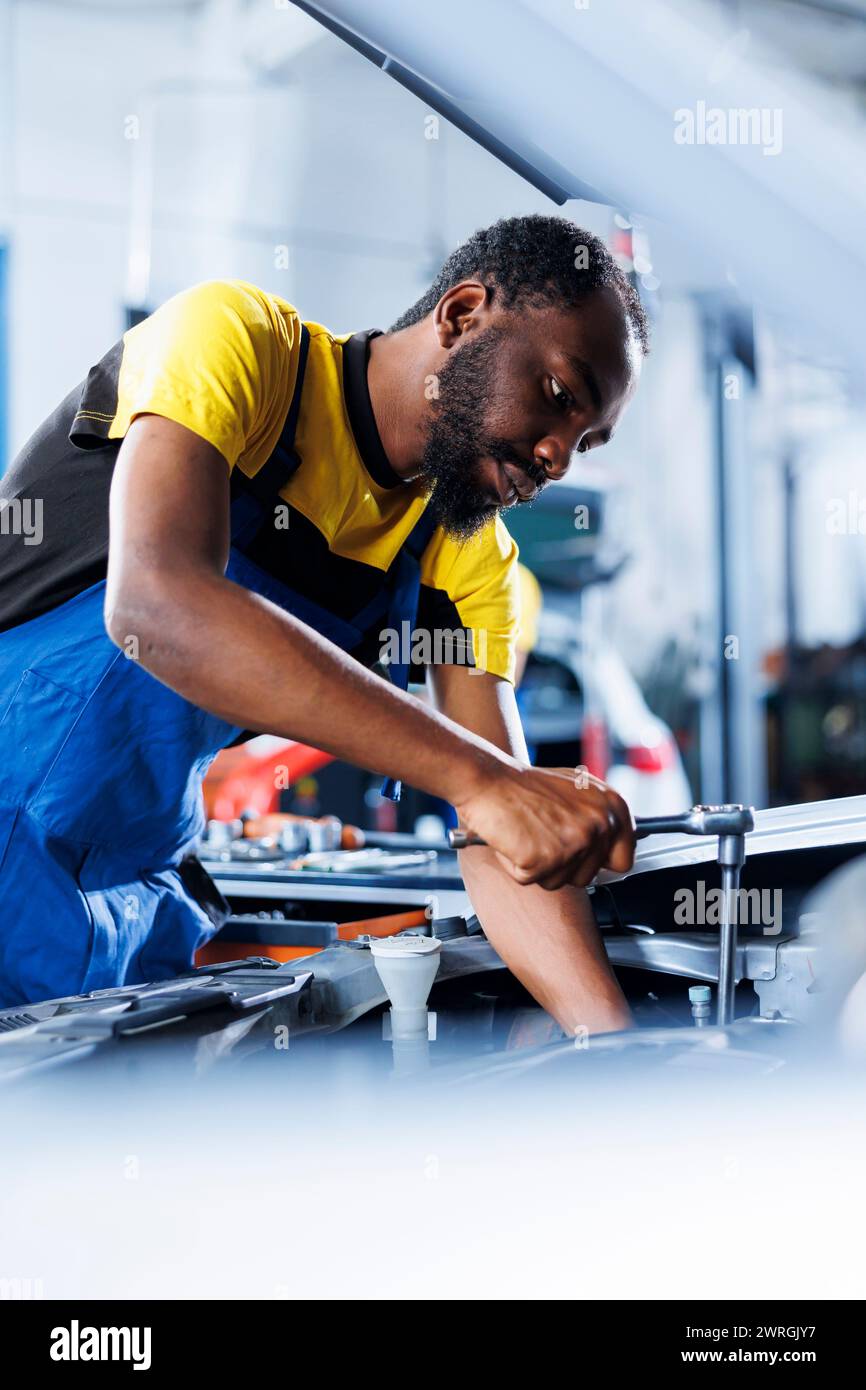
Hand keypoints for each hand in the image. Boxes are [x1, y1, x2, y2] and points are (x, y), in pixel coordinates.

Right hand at [453, 764, 634, 889]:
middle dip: (562, 866)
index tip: (582, 856)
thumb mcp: (575, 791)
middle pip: (588, 877)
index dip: (599, 863)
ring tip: (527, 835)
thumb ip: (599, 817)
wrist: (487, 779)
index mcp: (612, 806)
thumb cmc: (523, 785)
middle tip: (541, 836)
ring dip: (538, 867)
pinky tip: (513, 840)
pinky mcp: (545, 859)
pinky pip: (530, 879)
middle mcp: (600, 824)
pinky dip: (515, 866)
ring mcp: (574, 843)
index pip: (623, 859)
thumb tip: (616, 850)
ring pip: (559, 882)